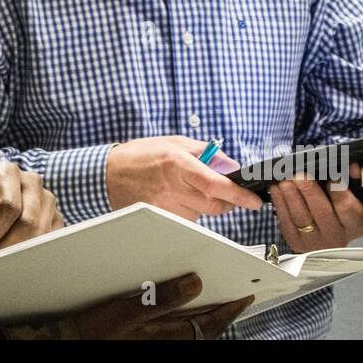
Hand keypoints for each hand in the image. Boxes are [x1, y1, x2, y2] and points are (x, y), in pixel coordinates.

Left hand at [0, 161, 63, 259]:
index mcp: (6, 171)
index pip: (7, 205)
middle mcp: (31, 181)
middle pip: (28, 221)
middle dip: (6, 247)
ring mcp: (47, 199)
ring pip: (41, 233)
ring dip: (19, 253)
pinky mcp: (56, 217)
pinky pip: (49, 241)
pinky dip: (32, 255)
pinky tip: (14, 261)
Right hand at [72, 272, 254, 338]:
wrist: (72, 341)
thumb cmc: (95, 330)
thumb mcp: (125, 311)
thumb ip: (161, 298)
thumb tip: (194, 283)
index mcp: (168, 337)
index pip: (210, 323)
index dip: (231, 309)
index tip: (246, 294)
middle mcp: (168, 342)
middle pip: (204, 326)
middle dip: (222, 309)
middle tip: (237, 292)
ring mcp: (158, 341)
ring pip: (191, 328)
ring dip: (204, 313)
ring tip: (213, 294)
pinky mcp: (147, 338)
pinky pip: (176, 328)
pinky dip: (186, 315)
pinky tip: (181, 302)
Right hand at [105, 136, 262, 219]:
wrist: (109, 173)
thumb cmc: (142, 155)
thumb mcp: (175, 143)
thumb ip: (206, 153)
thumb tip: (230, 165)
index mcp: (178, 164)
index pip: (216, 185)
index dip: (239, 195)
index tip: (253, 201)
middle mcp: (172, 187)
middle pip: (214, 205)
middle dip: (226, 201)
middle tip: (226, 193)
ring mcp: (165, 206)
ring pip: (201, 215)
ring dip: (203, 205)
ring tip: (186, 189)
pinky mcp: (159, 218)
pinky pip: (186, 220)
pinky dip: (188, 211)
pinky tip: (174, 198)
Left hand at [268, 163, 362, 251]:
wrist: (325, 237)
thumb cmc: (338, 211)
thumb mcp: (351, 197)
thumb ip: (352, 180)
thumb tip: (352, 167)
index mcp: (355, 225)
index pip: (347, 208)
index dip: (339, 190)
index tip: (331, 175)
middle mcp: (337, 236)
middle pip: (322, 212)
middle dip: (309, 191)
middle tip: (299, 175)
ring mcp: (315, 242)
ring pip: (301, 217)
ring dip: (291, 196)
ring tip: (285, 181)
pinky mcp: (296, 242)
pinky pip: (286, 221)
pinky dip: (280, 203)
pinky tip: (276, 189)